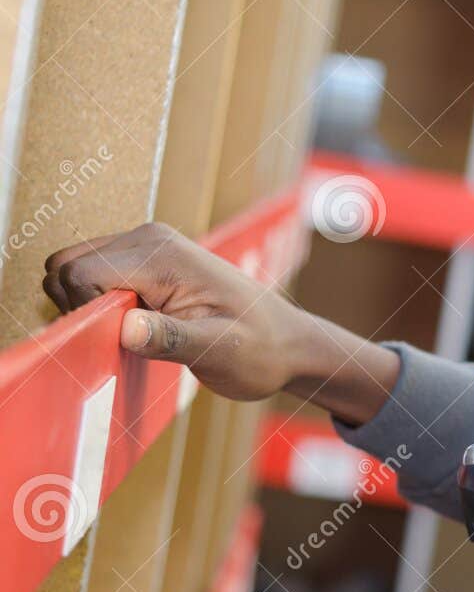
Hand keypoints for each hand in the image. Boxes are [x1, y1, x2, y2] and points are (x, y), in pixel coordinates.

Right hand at [43, 223, 397, 423]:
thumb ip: (171, 339)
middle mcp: (150, 238)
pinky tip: (138, 326)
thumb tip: (126, 328)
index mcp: (163, 254)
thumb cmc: (260, 351)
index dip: (85, 312)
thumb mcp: (219, 352)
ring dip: (88, 306)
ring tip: (137, 333)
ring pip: (73, 269)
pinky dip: (98, 303)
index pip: (79, 272)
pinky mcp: (147, 261)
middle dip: (79, 307)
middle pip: (66, 265)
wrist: (289, 343)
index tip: (122, 339)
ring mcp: (148, 246)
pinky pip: (94, 276)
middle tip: (127, 339)